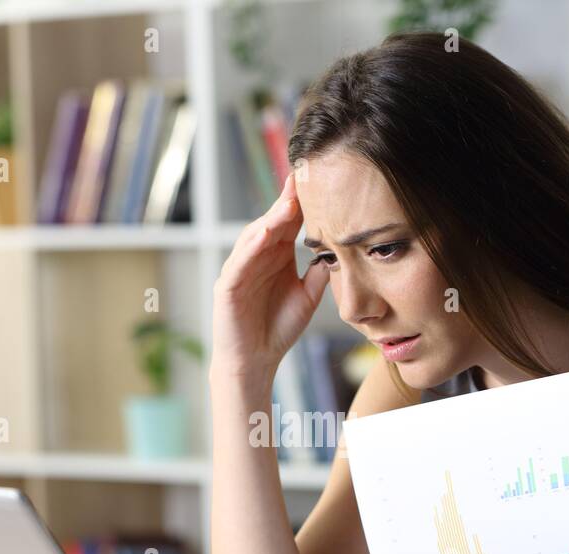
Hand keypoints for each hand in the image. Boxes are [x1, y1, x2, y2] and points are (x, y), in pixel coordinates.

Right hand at [211, 171, 330, 377]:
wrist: (255, 361)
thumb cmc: (278, 328)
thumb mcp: (308, 296)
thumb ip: (320, 272)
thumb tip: (341, 247)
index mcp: (277, 255)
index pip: (290, 222)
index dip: (303, 202)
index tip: (319, 179)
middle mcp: (258, 256)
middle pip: (273, 221)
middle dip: (287, 200)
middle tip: (302, 177)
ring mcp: (240, 268)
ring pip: (255, 236)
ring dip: (271, 219)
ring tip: (288, 202)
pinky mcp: (227, 286)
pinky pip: (239, 262)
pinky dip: (250, 247)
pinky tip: (264, 234)